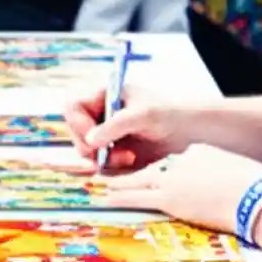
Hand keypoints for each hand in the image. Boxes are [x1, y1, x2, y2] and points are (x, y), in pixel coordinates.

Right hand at [62, 84, 197, 171]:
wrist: (187, 131)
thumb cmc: (168, 113)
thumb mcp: (142, 116)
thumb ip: (115, 126)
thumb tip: (91, 140)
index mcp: (104, 95)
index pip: (74, 108)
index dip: (78, 125)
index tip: (92, 140)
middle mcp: (101, 113)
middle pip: (76, 131)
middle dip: (89, 146)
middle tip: (106, 155)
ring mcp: (106, 132)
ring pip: (86, 149)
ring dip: (101, 157)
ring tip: (126, 157)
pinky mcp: (114, 149)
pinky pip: (100, 161)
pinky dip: (110, 165)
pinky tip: (128, 161)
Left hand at [105, 144, 261, 233]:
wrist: (254, 195)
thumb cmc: (252, 185)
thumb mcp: (232, 170)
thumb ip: (216, 172)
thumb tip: (214, 182)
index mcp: (196, 151)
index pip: (175, 161)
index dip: (165, 171)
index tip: (158, 176)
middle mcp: (180, 160)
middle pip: (150, 166)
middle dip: (131, 170)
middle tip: (112, 171)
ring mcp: (173, 179)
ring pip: (138, 180)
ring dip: (119, 183)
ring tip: (101, 185)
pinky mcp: (170, 198)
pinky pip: (138, 198)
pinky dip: (120, 197)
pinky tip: (106, 198)